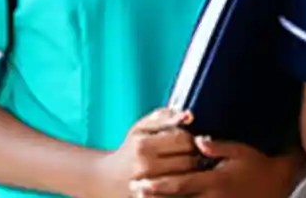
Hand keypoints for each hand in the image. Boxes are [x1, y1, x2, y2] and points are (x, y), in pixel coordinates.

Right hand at [85, 108, 200, 197]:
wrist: (108, 180)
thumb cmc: (130, 150)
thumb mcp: (141, 128)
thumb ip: (165, 117)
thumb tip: (189, 115)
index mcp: (143, 146)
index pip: (185, 140)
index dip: (193, 139)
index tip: (192, 141)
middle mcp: (145, 168)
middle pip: (189, 161)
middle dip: (197, 157)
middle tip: (197, 156)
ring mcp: (148, 189)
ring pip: (188, 180)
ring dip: (195, 174)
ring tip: (192, 169)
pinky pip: (181, 195)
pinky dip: (187, 190)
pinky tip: (184, 184)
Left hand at [132, 136, 303, 196]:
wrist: (278, 184)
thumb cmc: (258, 165)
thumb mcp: (240, 151)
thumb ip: (217, 146)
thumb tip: (196, 139)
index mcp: (215, 181)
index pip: (181, 184)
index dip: (158, 185)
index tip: (140, 183)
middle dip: (154, 197)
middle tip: (134, 192)